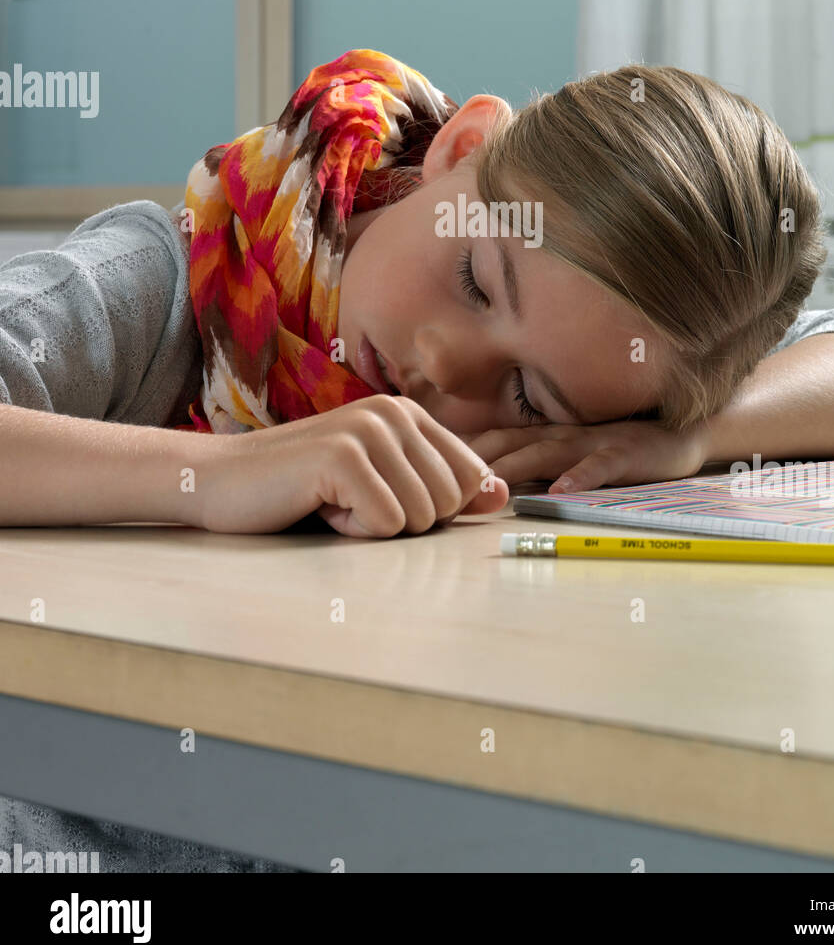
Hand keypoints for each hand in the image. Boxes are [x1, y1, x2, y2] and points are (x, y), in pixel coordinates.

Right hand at [197, 395, 508, 536]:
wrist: (220, 481)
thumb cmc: (302, 488)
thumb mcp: (380, 482)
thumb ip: (440, 485)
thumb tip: (502, 495)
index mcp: (408, 413)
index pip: (470, 478)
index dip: (434, 510)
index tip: (384, 500)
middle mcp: (395, 412)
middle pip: (450, 503)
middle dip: (404, 522)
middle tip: (352, 502)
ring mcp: (369, 430)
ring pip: (421, 517)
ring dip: (375, 528)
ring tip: (333, 502)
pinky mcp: (343, 457)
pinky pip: (386, 525)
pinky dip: (352, 532)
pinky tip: (320, 507)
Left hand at [460, 419, 710, 493]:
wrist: (678, 433)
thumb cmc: (617, 448)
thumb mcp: (570, 452)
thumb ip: (534, 462)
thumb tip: (488, 483)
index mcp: (546, 435)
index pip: (494, 441)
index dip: (460, 453)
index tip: (425, 466)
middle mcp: (560, 434)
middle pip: (508, 444)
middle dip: (474, 461)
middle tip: (441, 479)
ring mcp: (590, 443)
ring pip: (544, 453)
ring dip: (515, 468)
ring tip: (489, 485)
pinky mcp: (621, 455)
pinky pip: (597, 467)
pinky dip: (578, 478)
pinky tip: (561, 491)